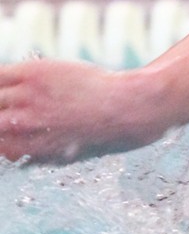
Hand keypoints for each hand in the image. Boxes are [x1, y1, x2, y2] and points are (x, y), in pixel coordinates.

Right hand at [0, 60, 165, 163]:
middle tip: (9, 115)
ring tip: (13, 97)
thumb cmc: (107, 131)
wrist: (130, 107)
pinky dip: (0, 78)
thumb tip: (18, 159)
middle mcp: (24, 124)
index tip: (8, 131)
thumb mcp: (71, 154)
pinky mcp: (33, 74)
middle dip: (0, 119)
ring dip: (2, 99)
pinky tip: (11, 80)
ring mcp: (27, 97)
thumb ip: (41, 156)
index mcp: (31, 147)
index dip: (2, 139)